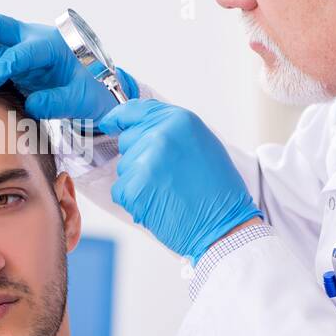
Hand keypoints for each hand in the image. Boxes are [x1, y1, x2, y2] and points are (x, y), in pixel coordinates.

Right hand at [0, 0, 137, 121]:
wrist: (94, 86)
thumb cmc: (89, 91)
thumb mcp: (80, 100)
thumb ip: (58, 102)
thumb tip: (34, 104)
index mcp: (52, 46)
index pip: (23, 53)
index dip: (6, 66)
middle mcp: (31, 38)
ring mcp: (17, 44)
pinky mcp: (8, 52)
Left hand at [98, 99, 263, 263]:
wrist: (223, 225)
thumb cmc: (217, 189)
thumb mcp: (201, 142)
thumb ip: (170, 128)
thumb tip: (141, 124)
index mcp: (178, 120)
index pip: (133, 110)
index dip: (119, 117)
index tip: (111, 123)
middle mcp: (160, 137)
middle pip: (127, 140)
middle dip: (139, 156)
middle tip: (166, 174)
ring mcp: (145, 162)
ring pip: (124, 167)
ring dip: (138, 180)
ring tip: (167, 190)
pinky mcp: (134, 189)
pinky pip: (120, 190)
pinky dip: (133, 199)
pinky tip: (157, 203)